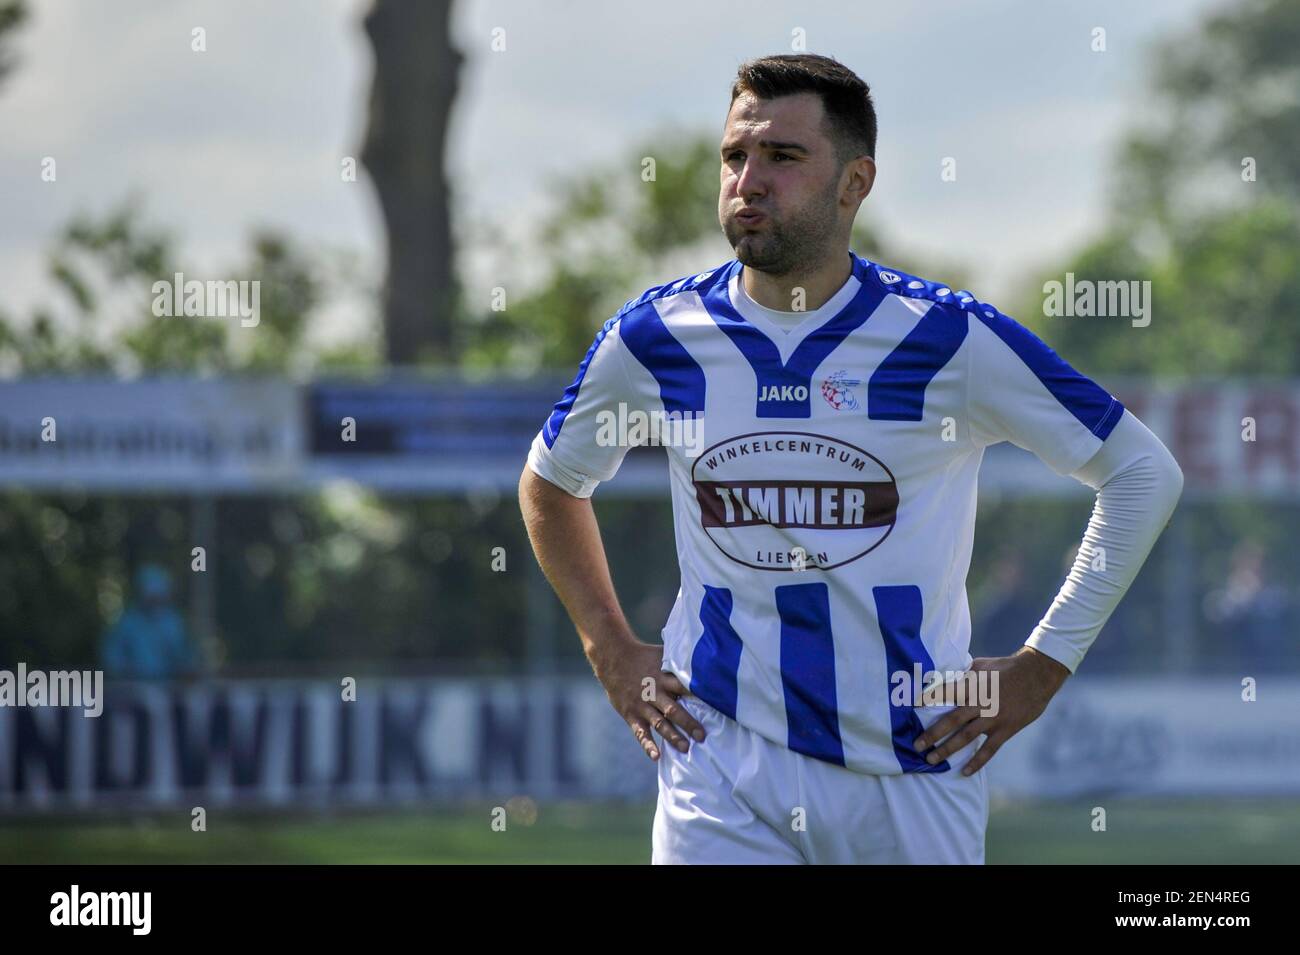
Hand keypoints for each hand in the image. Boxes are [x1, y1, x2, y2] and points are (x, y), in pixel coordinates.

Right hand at [590, 638, 706, 760]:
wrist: (613, 658)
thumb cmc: (644, 656)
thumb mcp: (662, 654)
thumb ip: (680, 661)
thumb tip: (704, 657)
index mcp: (664, 677)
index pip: (684, 687)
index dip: (698, 697)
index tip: (712, 708)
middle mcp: (654, 692)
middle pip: (673, 710)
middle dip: (688, 723)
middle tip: (702, 736)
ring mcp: (642, 705)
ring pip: (659, 723)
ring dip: (672, 737)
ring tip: (685, 748)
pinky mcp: (631, 715)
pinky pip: (640, 732)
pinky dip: (648, 745)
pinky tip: (656, 757)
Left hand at [912, 646, 1070, 775]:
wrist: (1037, 675)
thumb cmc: (1006, 667)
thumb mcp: (981, 665)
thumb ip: (962, 674)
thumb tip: (942, 677)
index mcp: (972, 686)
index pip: (945, 693)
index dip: (928, 700)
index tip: (911, 708)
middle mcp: (980, 704)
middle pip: (952, 721)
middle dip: (932, 734)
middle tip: (916, 746)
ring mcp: (993, 719)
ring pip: (966, 737)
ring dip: (948, 750)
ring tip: (931, 760)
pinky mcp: (1006, 730)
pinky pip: (989, 750)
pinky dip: (977, 762)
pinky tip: (964, 772)